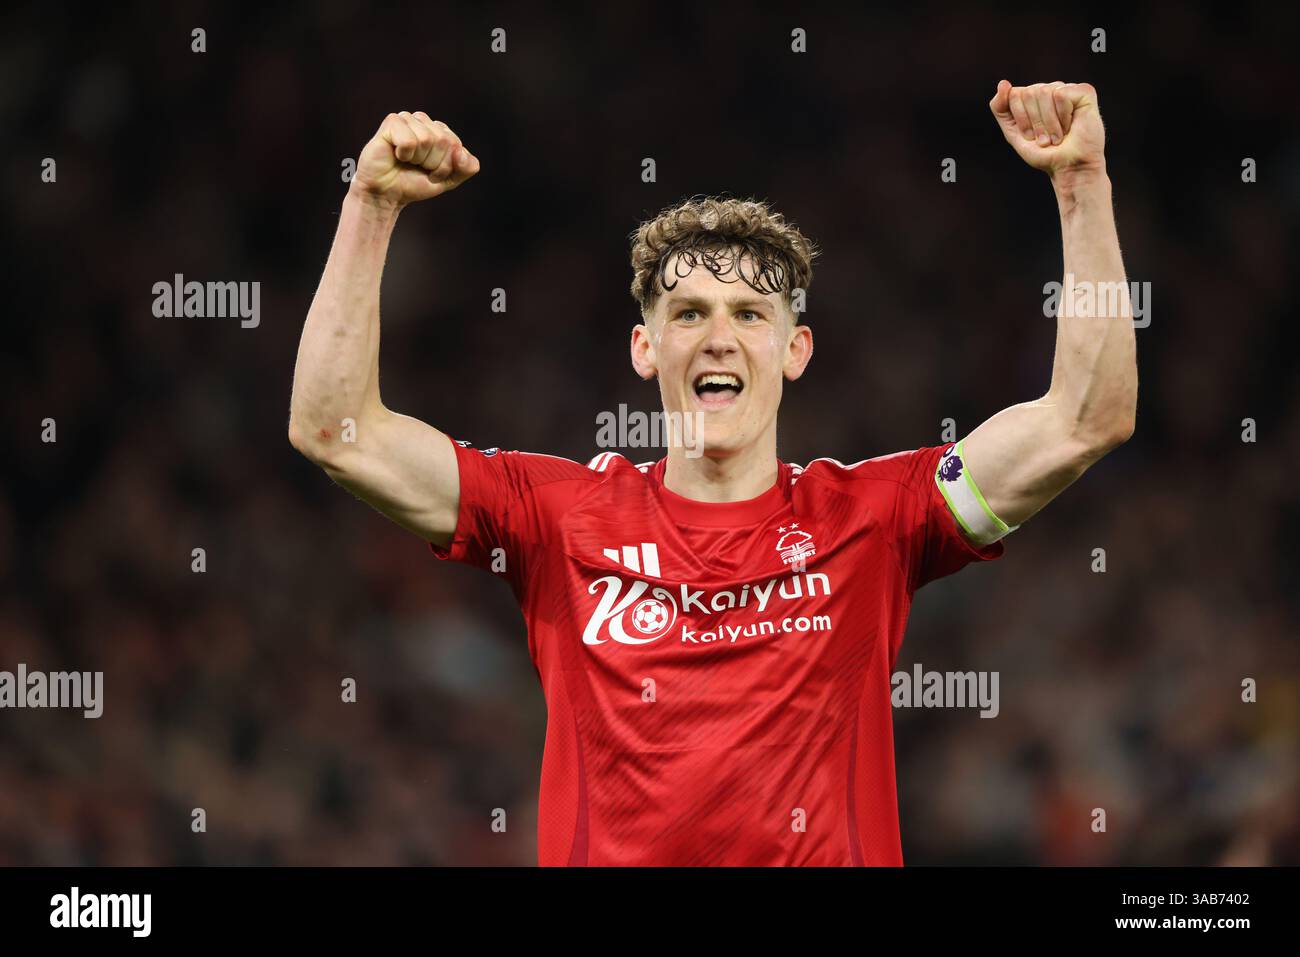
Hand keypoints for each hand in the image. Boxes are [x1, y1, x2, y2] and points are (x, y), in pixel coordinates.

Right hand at [351, 111, 479, 207]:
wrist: (387, 195)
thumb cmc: (414, 184)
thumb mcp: (448, 180)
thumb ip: (466, 168)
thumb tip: (461, 152)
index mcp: (440, 130)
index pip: (456, 146)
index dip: (445, 166)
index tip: (431, 172)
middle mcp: (424, 121)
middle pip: (444, 141)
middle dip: (433, 164)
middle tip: (418, 168)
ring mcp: (407, 119)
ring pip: (427, 140)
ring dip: (418, 160)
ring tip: (407, 162)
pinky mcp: (392, 123)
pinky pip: (410, 140)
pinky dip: (405, 155)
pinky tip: (397, 155)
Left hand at [989, 80, 1104, 177]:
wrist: (1068, 166)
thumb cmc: (1044, 153)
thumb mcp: (1013, 132)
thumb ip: (1001, 109)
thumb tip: (1003, 83)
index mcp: (1032, 98)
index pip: (1015, 94)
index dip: (1021, 119)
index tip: (1031, 136)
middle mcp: (1049, 90)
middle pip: (1029, 92)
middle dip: (1035, 121)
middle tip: (1045, 138)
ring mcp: (1067, 89)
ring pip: (1044, 92)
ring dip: (1049, 123)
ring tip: (1058, 136)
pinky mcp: (1084, 91)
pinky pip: (1061, 95)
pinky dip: (1063, 116)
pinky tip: (1070, 125)